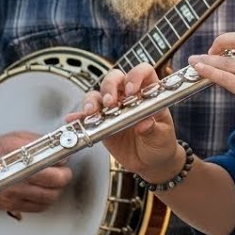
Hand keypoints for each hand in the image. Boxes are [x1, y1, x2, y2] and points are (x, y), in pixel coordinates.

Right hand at [0, 132, 71, 212]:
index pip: (55, 157)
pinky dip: (45, 201)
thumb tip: (59, 146)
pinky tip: (42, 192)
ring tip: (52, 182)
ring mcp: (14, 191)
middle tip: (62, 171)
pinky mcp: (11, 204)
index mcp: (20, 153)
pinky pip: (39, 207)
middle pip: (58, 179)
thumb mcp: (15, 138)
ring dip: (56, 189)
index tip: (65, 157)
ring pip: (52, 196)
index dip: (64, 158)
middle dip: (64, 174)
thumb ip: (39, 142)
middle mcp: (18, 173)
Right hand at [67, 64, 179, 180]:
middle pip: (115, 78)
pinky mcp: (102, 122)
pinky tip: (74, 119)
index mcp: (149, 93)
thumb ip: (153, 129)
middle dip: (110, 87)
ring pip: (98, 94)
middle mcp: (129, 97)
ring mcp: (114, 108)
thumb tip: (144, 124)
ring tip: (92, 112)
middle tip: (110, 102)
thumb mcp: (161, 137)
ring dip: (92, 100)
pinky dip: (79, 116)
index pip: (143, 72)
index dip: (136, 76)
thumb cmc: (161, 143)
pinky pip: (87, 115)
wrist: (150, 162)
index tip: (131, 90)